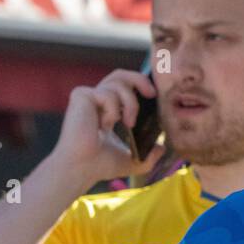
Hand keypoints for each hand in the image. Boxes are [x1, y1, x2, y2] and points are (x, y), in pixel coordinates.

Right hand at [50, 69, 160, 186]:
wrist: (81, 168)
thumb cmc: (98, 166)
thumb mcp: (131, 161)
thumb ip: (148, 156)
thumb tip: (162, 149)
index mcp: (104, 111)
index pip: (121, 88)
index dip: (138, 85)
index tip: (153, 95)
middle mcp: (94, 101)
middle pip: (119, 75)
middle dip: (139, 79)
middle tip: (151, 94)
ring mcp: (87, 97)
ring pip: (118, 83)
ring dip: (130, 103)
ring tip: (129, 123)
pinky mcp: (81, 96)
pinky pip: (109, 93)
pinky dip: (113, 109)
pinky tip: (103, 125)